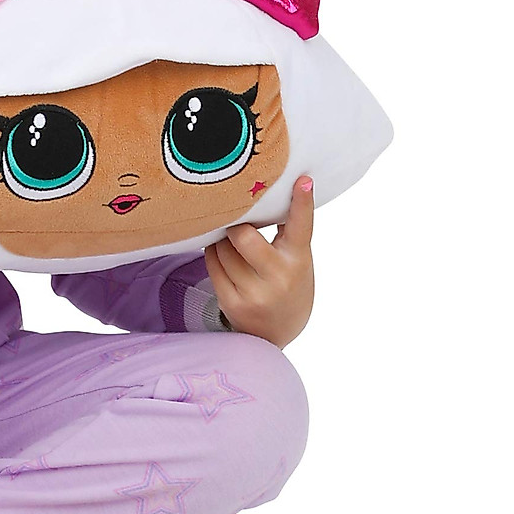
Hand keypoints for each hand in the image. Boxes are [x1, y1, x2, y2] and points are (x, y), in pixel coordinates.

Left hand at [203, 177, 314, 349]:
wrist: (276, 333)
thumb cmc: (285, 284)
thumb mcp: (296, 260)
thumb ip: (285, 233)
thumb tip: (267, 193)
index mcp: (298, 260)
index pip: (301, 227)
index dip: (302, 202)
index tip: (302, 180)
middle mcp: (279, 277)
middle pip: (243, 236)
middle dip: (235, 225)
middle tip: (236, 222)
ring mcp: (255, 293)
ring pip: (223, 249)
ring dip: (221, 239)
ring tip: (230, 243)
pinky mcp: (233, 304)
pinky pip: (212, 265)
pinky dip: (212, 253)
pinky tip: (220, 255)